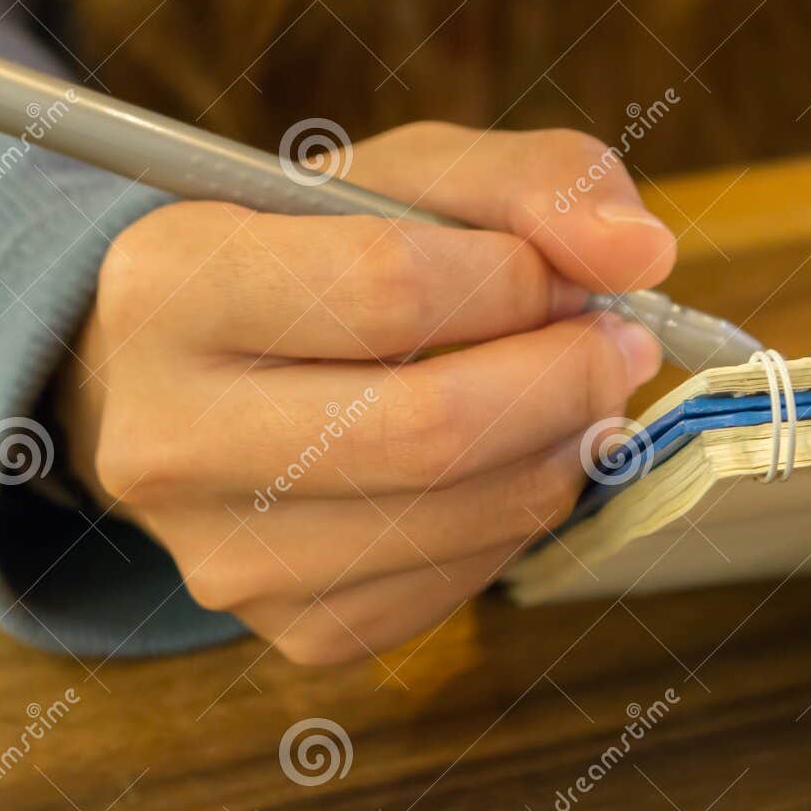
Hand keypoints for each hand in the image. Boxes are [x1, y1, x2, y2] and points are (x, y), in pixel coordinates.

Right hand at [57, 122, 673, 662]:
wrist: (211, 386)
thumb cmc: (320, 261)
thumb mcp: (411, 179)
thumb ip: (535, 184)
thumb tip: (641, 253)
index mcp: (172, 285)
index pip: (390, 288)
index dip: (523, 280)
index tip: (575, 277)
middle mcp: (169, 436)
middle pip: (430, 429)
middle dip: (569, 379)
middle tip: (620, 344)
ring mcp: (226, 554)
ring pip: (463, 515)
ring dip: (564, 449)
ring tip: (575, 396)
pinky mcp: (299, 631)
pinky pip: (467, 579)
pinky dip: (525, 511)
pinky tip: (515, 460)